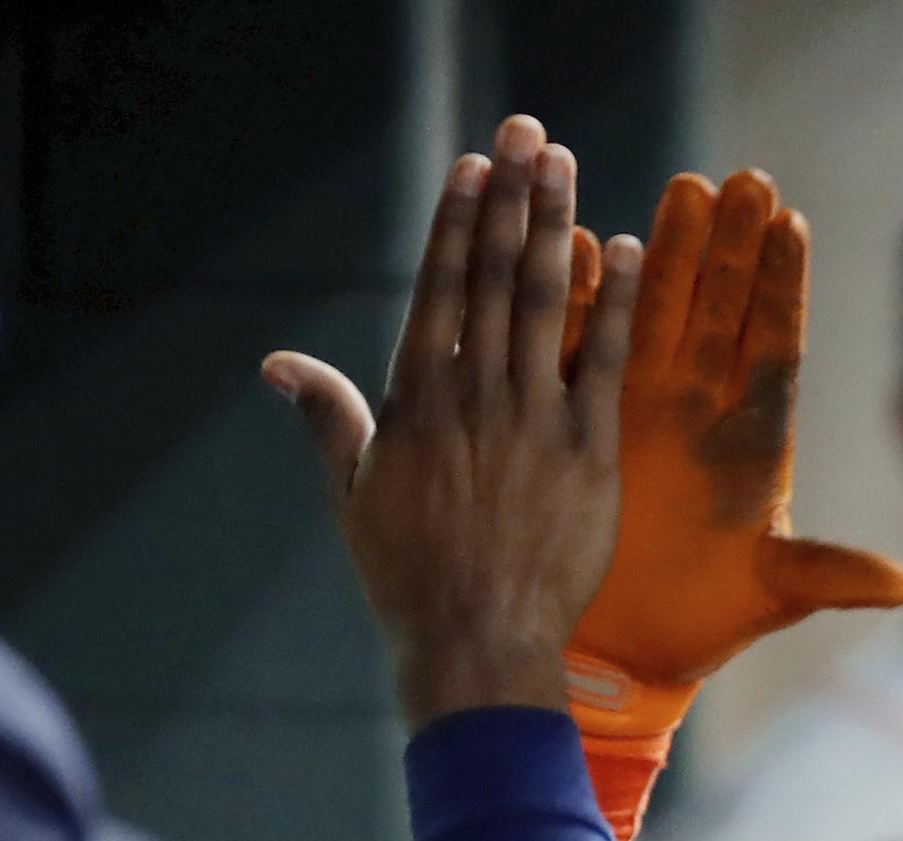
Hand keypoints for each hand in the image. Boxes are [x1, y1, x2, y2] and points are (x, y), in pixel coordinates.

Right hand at [265, 115, 642, 725]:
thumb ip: (329, 417)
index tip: (474, 168)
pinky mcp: (589, 453)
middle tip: (527, 134)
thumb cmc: (409, 578)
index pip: (440, 289)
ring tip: (565, 166)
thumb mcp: (354, 494)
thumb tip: (278, 364)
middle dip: (511, 199)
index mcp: (418, 402)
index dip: (458, 222)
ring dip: (556, 227)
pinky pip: (605, 362)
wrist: (477, 644)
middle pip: (494, 277)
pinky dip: (614, 304)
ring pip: (546, 303)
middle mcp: (476, 397)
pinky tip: (624, 249)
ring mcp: (535, 421)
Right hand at [564, 169, 902, 736]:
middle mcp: (698, 412)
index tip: (791, 224)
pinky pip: (581, 346)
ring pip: (656, 312)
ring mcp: (638, 408)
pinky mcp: (581, 420)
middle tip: (743, 181)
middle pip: (719, 312)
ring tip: (685, 188)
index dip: (780, 289)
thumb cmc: (700, 625)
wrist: (618, 654)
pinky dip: (583, 300)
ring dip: (668, 251)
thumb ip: (827, 575)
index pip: (772, 349)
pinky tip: (586, 246)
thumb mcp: (768, 597)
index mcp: (750, 442)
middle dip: (732, 247)